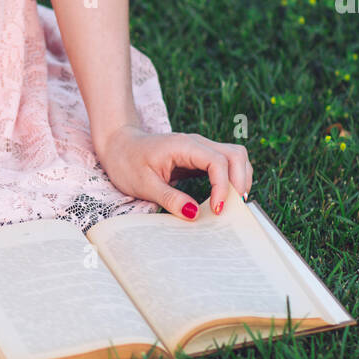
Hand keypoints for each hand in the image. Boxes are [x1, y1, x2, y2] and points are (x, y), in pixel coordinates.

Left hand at [95, 125, 252, 219]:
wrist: (118, 145)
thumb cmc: (126, 162)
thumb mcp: (143, 185)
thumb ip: (170, 199)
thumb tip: (194, 214)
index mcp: (183, 146)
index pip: (217, 162)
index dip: (223, 186)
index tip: (217, 209)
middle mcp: (197, 143)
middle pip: (235, 155)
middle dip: (240, 181)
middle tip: (234, 208)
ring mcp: (200, 148)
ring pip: (235, 157)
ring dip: (240, 179)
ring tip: (233, 204)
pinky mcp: (199, 157)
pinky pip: (225, 165)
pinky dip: (231, 179)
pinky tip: (224, 198)